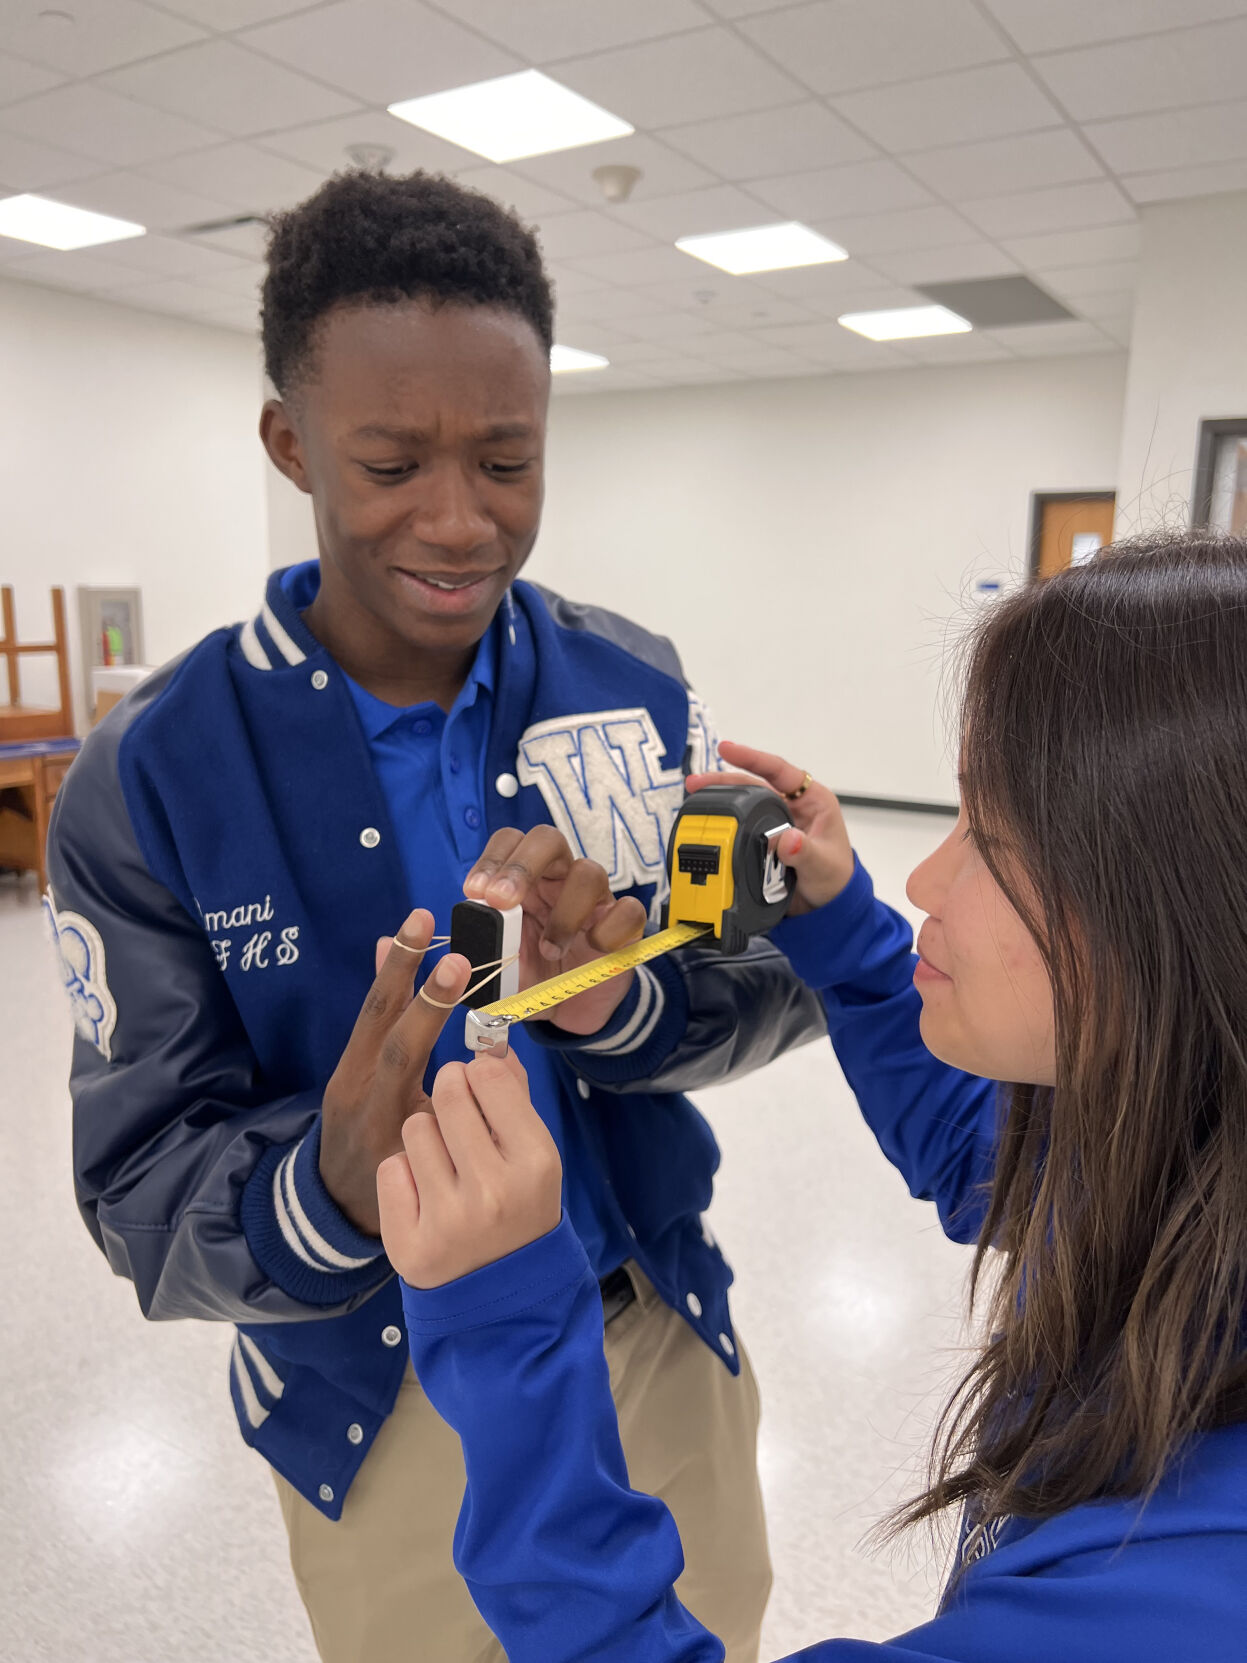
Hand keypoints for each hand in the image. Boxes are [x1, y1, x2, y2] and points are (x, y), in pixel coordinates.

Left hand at [319, 910, 471, 1235]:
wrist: (334, 1209)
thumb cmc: (401, 1192)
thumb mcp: (432, 1164)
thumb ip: (459, 1113)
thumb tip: (492, 1055)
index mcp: (379, 1114)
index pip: (402, 1052)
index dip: (429, 1009)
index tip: (457, 967)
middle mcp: (355, 1088)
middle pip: (378, 1020)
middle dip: (405, 969)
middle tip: (425, 922)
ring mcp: (345, 1076)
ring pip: (370, 1015)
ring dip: (395, 966)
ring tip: (415, 921)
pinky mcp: (345, 1069)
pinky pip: (369, 1021)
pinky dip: (385, 984)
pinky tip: (391, 947)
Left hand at [376, 1049, 562, 1288]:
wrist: (502, 1294)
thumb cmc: (519, 1206)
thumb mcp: (534, 1154)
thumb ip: (514, 1095)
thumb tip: (492, 1044)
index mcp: (535, 1163)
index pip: (488, 1078)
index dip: (478, 1072)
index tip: (478, 1083)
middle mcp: (494, 1191)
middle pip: (448, 1094)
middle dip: (449, 1092)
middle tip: (456, 1115)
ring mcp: (450, 1221)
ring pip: (414, 1128)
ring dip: (425, 1137)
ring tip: (444, 1164)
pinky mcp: (411, 1245)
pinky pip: (392, 1169)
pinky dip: (403, 1177)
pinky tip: (424, 1196)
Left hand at [463, 827, 646, 1034]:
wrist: (572, 1008)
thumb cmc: (533, 976)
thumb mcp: (498, 967)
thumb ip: (477, 952)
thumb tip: (448, 942)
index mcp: (525, 881)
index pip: (509, 842)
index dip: (491, 860)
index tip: (474, 892)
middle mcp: (560, 879)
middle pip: (548, 838)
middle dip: (522, 865)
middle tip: (502, 901)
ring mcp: (595, 899)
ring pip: (590, 871)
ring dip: (564, 911)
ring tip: (550, 949)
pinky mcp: (624, 924)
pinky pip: (629, 910)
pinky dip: (609, 930)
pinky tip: (594, 949)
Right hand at [686, 741, 853, 914]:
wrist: (826, 908)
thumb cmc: (835, 879)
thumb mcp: (823, 865)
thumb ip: (805, 853)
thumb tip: (786, 839)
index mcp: (812, 800)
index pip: (780, 771)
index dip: (753, 757)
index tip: (726, 749)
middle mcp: (791, 807)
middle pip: (753, 785)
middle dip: (723, 781)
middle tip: (695, 782)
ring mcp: (775, 823)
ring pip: (743, 805)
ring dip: (719, 802)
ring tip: (693, 801)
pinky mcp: (762, 841)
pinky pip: (740, 828)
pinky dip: (723, 826)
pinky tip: (704, 825)